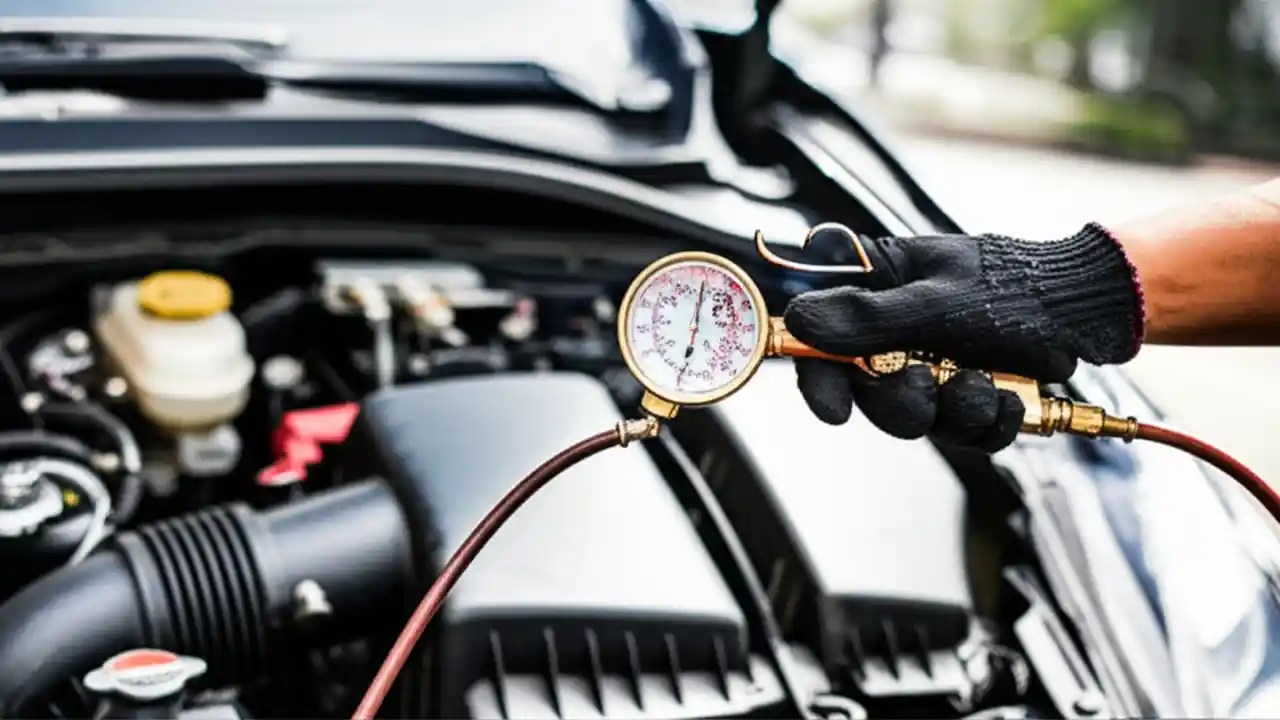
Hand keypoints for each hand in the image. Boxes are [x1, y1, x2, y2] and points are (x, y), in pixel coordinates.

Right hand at [783, 223, 1143, 451]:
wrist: (1083, 306)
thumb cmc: (1012, 284)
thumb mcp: (937, 300)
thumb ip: (868, 317)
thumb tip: (800, 319)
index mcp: (874, 293)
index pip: (819, 343)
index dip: (818, 381)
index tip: (836, 410)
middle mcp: (894, 336)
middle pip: (865, 396)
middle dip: (902, 403)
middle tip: (929, 383)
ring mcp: (929, 370)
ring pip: (916, 422)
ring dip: (954, 413)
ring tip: (985, 382)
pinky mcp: (963, 397)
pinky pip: (961, 435)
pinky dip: (986, 425)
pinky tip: (1007, 401)